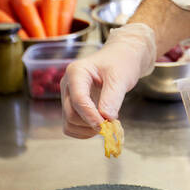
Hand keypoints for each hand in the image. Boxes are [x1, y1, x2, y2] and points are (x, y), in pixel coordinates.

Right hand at [60, 23, 156, 139]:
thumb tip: (106, 118)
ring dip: (87, 129)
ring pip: (69, 123)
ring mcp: (68, 96)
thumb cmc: (121, 62)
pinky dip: (84, 131)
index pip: (79, 99)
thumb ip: (112, 97)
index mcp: (76, 72)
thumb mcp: (120, 77)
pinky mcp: (72, 106)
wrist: (121, 58)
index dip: (91, 116)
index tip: (106, 125)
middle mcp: (68, 84)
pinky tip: (100, 124)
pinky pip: (72, 126)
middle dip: (90, 123)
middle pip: (71, 114)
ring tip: (107, 123)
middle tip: (111, 125)